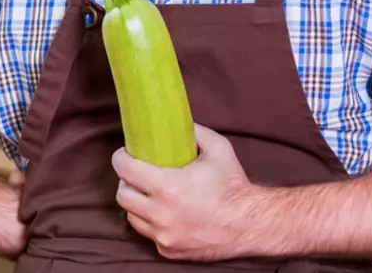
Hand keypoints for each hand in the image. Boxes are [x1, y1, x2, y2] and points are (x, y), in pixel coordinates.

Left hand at [111, 124, 263, 260]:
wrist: (250, 224)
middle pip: (123, 195)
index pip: (125, 170)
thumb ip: (194, 131)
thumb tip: (176, 120)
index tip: (125, 154)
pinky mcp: (169, 250)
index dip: (121, 158)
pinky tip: (165, 214)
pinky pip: (149, 234)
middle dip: (126, 182)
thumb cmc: (233, 185)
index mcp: (168, 187)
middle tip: (138, 175)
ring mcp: (164, 235)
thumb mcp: (218, 148)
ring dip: (137, 204)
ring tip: (150, 195)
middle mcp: (161, 214)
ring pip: (132, 217)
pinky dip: (153, 223)